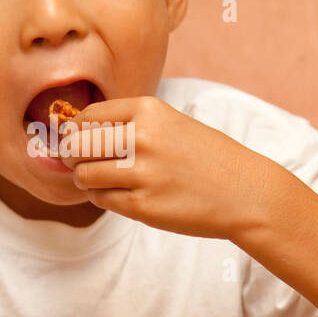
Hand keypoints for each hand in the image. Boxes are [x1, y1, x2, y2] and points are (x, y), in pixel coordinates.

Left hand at [62, 96, 267, 237]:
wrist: (244, 191)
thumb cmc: (204, 156)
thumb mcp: (169, 122)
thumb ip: (127, 123)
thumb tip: (74, 132)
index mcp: (148, 110)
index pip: (86, 117)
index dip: (75, 131)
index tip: (78, 140)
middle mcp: (142, 138)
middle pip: (76, 146)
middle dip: (73, 156)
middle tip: (82, 162)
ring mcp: (142, 174)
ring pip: (84, 176)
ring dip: (87, 180)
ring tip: (105, 180)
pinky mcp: (143, 206)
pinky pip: (101, 200)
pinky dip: (103, 197)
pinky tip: (122, 194)